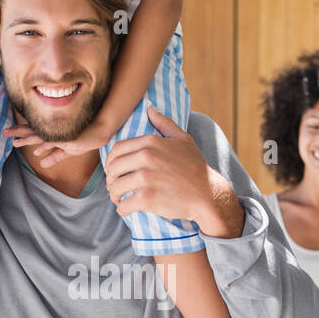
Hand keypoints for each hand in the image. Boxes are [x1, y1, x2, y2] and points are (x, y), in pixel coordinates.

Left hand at [3, 118, 113, 167]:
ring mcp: (59, 135)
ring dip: (27, 139)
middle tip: (3, 132)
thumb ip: (54, 157)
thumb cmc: (84, 139)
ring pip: (40, 137)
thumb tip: (42, 164)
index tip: (6, 132)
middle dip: (17, 131)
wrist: (99, 133)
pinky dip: (45, 146)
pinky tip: (37, 151)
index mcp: (51, 134)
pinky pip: (54, 143)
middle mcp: (53, 132)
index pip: (32, 131)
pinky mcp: (67, 140)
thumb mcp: (67, 151)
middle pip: (32, 131)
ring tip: (15, 143)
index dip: (19, 131)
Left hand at [104, 106, 242, 234]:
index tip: (113, 171)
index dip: (111, 162)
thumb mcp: (183, 140)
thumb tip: (150, 109)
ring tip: (119, 198)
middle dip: (111, 179)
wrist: (208, 194)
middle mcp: (146, 157)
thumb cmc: (195, 167)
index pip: (117, 150)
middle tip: (115, 186)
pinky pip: (123, 205)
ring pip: (115, 187)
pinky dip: (122, 209)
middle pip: (113, 168)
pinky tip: (126, 209)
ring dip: (114, 195)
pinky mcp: (147, 198)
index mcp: (151, 142)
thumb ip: (165, 123)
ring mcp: (146, 178)